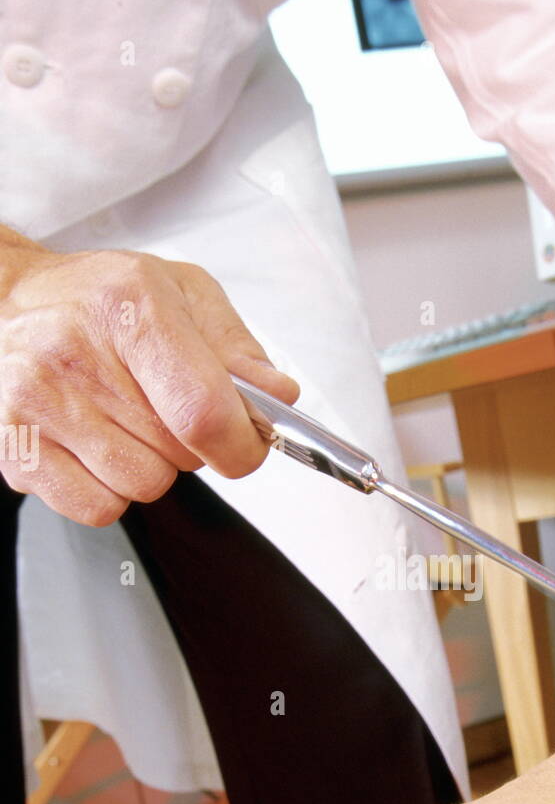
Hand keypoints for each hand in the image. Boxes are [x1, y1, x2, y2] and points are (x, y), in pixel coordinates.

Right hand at [0, 228, 298, 523]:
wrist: (4, 302)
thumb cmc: (98, 299)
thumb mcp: (181, 295)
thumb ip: (237, 349)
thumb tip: (278, 397)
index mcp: (130, 307)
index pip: (204, 411)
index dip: (241, 444)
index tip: (246, 444)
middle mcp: (75, 352)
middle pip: (178, 456)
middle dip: (189, 444)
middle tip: (161, 406)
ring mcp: (36, 403)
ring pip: (141, 487)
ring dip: (147, 466)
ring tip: (121, 420)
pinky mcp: (13, 448)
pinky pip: (97, 508)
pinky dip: (107, 489)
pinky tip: (93, 445)